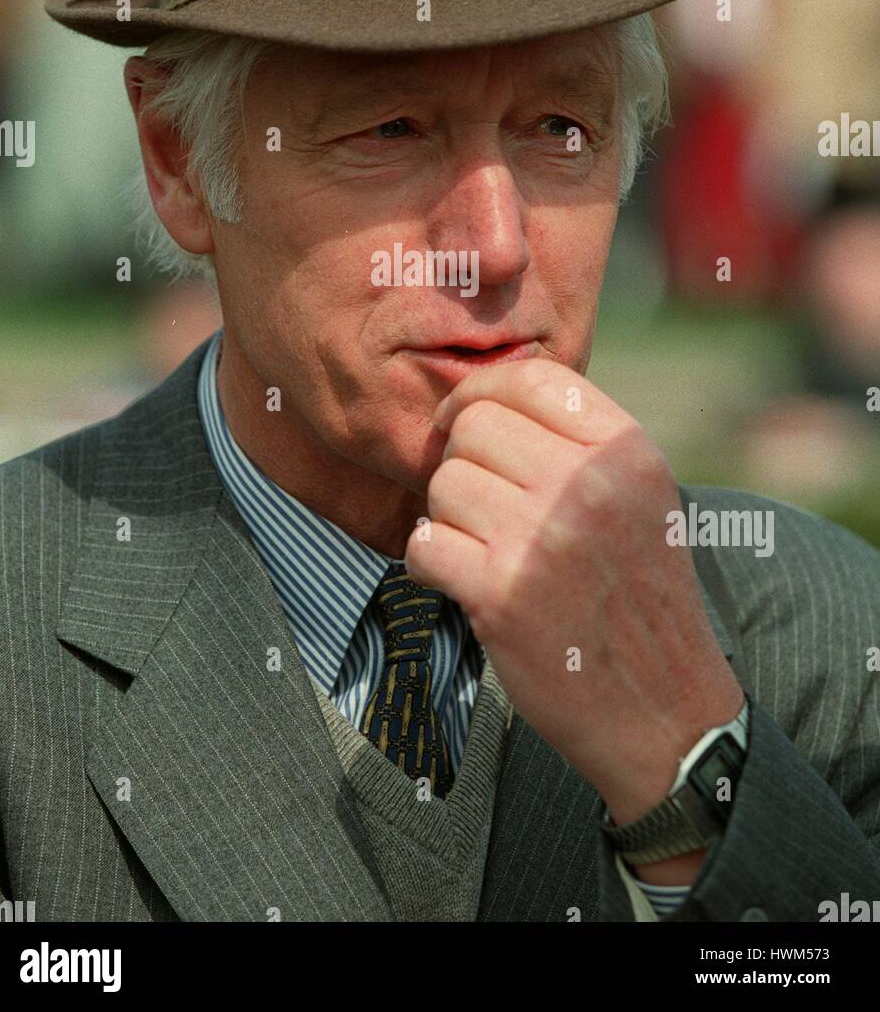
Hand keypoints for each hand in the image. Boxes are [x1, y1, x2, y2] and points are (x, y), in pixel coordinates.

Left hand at [406, 357, 743, 831]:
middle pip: (475, 427)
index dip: (482, 392)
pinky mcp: (501, 595)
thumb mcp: (640, 498)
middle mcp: (587, 484)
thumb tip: (487, 395)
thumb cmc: (640, 597)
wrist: (665, 712)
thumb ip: (578, 442)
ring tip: (484, 548)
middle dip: (461, 461)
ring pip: (444, 483)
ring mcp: (542, 538)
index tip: (463, 422)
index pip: (532, 376)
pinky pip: (423, 542)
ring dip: (448, 517)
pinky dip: (430, 563)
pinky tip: (463, 581)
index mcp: (627, 452)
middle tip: (479, 504)